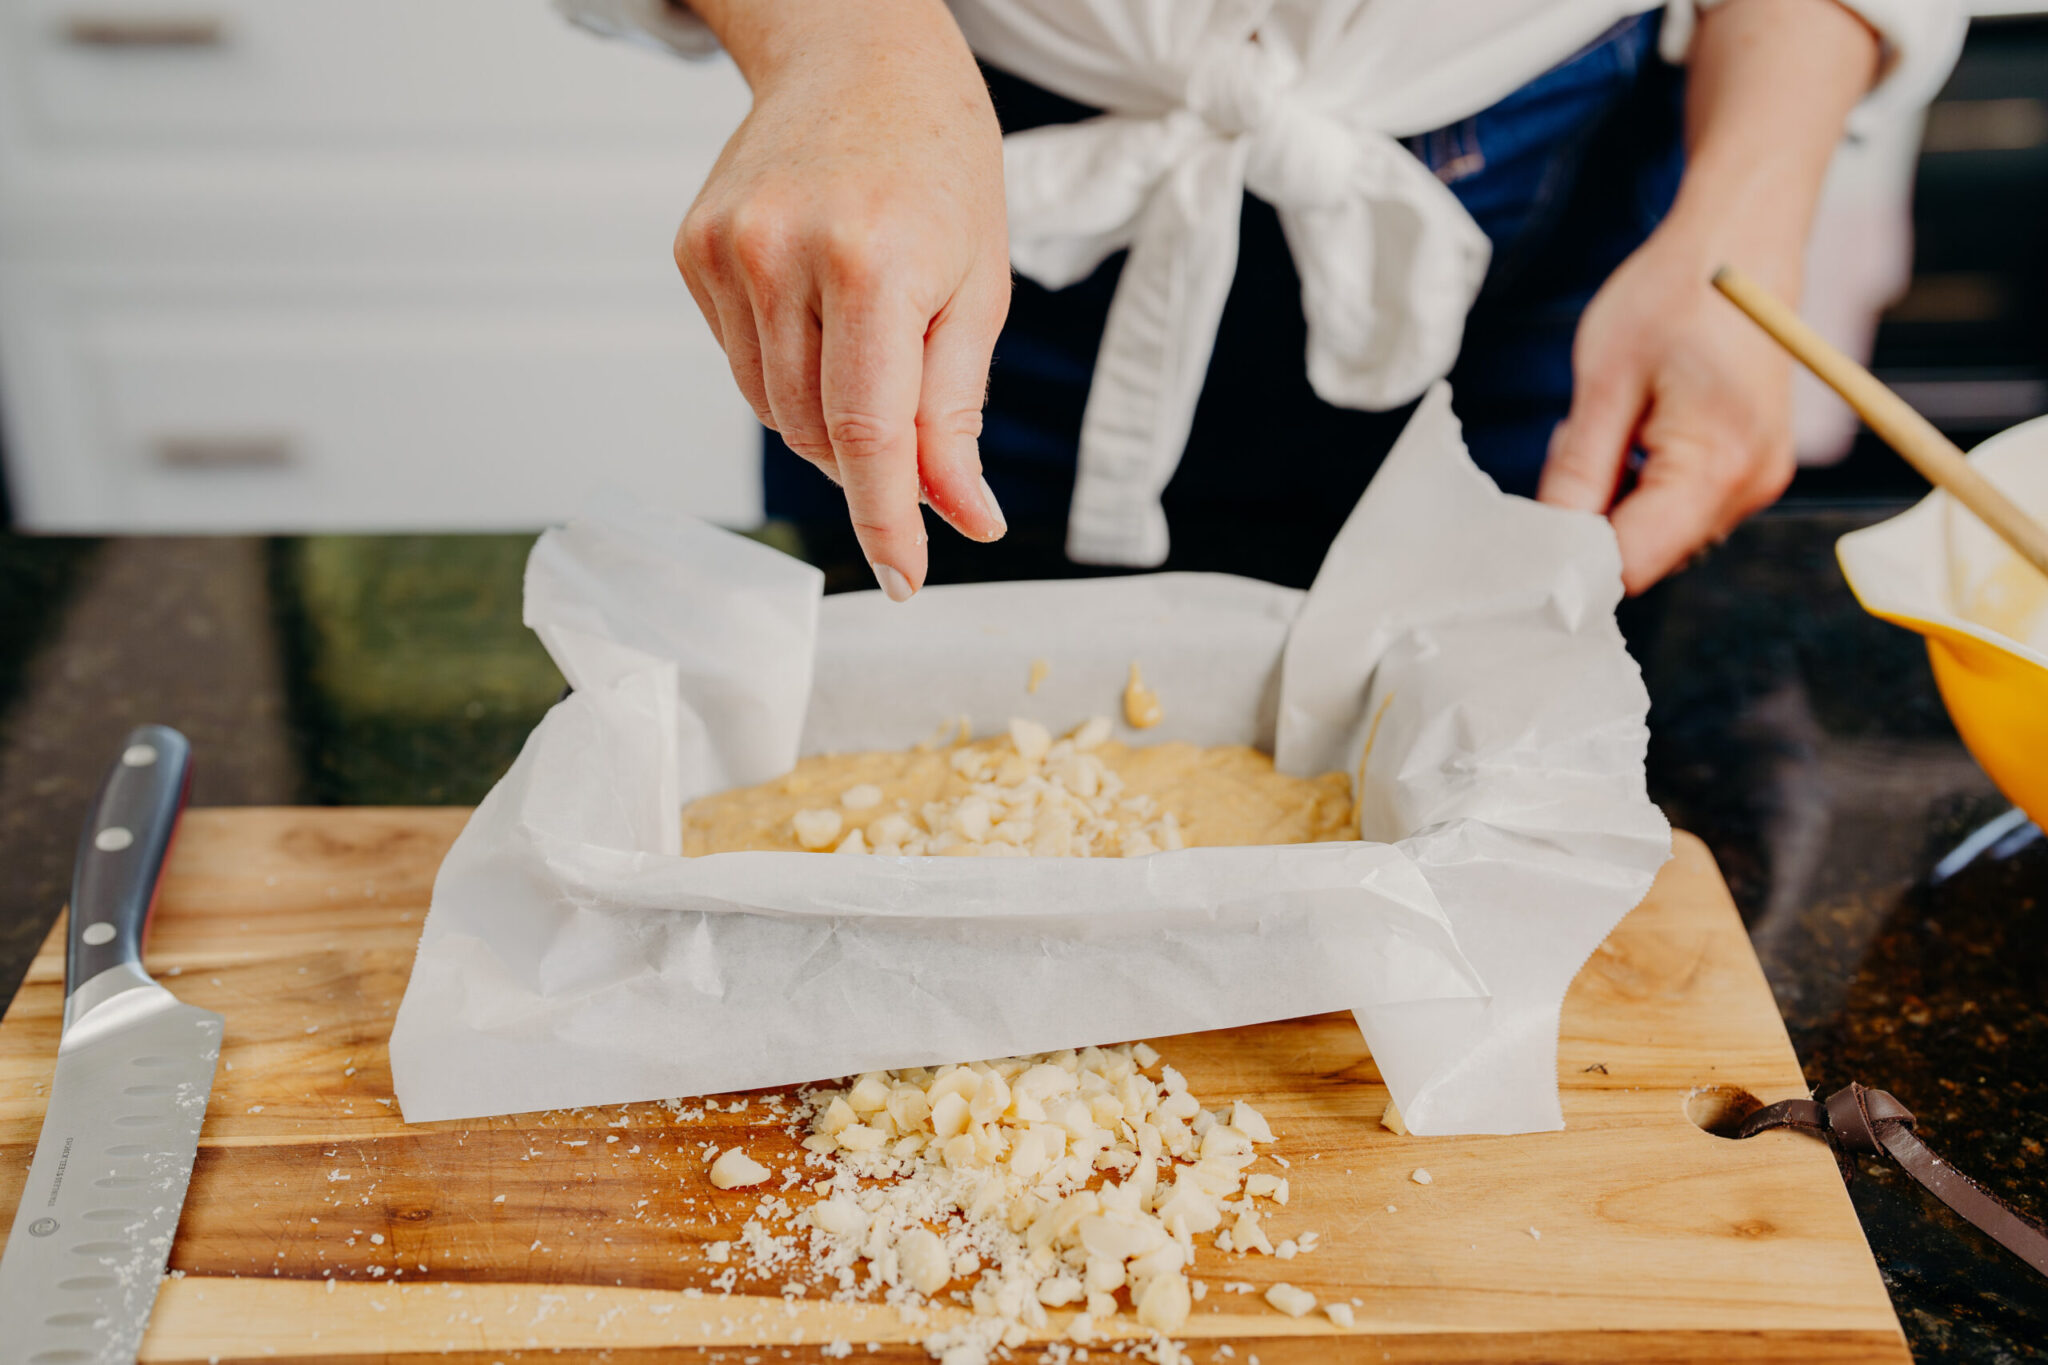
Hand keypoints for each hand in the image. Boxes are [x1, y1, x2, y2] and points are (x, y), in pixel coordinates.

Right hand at [677, 0, 1009, 599]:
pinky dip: (786, 369)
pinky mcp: (692, 250)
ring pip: (772, 410)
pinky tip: (819, 309)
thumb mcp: (981, 288)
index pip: (869, 433)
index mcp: (873, 262)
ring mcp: (726, 251)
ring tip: (869, 342)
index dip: (885, 520)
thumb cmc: (940, 167)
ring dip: (826, 417)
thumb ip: (959, 413)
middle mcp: (784, 254)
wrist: (858, 54)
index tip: (904, 579)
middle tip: (915, 420)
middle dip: (868, 457)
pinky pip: (741, 364)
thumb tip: (964, 519)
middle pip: (818, 432)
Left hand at [1538, 224, 1796, 594]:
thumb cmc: (1674, 294)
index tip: (1525, 539)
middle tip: (1570, 446)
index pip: (1633, 562)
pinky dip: (1643, 485)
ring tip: (1607, 424)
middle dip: (1591, 520)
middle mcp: (1750, 485)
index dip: (1572, 564)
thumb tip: (1548, 545)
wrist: (1744, 239)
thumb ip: (1578, 473)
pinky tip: (1632, 431)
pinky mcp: (1752, 466)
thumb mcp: (1605, 382)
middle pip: (1648, 553)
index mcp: (1719, 465)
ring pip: (1661, 532)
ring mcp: (1758, 478)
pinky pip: (1682, 506)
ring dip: (1615, 500)